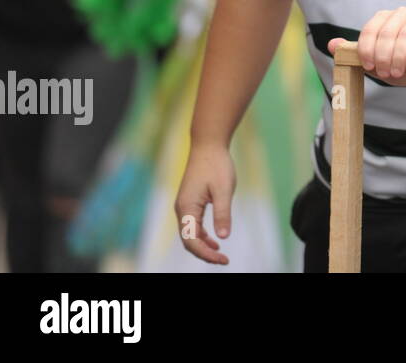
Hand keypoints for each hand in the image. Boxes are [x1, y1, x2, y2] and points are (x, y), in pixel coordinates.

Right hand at [175, 143, 235, 265]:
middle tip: (224, 261)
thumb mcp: (223, 190)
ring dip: (203, 246)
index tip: (223, 259)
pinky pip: (193, 225)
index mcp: (186, 208)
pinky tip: (215, 240)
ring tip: (220, 255)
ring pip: (190, 234)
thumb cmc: (216, 165)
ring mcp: (184, 205)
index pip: (191, 240)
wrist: (208, 145)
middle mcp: (181, 209)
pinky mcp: (190, 201)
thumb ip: (222, 214)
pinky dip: (203, 235)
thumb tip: (224, 237)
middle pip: (188, 240)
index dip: (205, 254)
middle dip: (204, 253)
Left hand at [328, 6, 405, 88]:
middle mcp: (401, 14)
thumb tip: (330, 44)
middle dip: (384, 56)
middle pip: (387, 32)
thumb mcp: (380, 63)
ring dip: (399, 55)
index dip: (367, 50)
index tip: (369, 67)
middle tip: (386, 74)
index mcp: (384, 19)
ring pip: (405, 33)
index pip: (370, 30)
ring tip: (399, 72)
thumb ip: (357, 54)